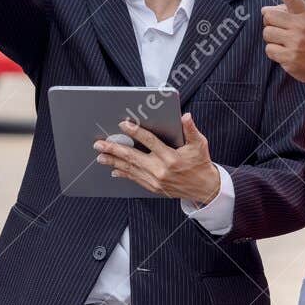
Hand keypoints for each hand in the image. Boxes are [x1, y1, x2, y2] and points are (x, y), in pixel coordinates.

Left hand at [94, 112, 221, 205]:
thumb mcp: (200, 144)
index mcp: (171, 157)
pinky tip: (113, 170)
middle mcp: (161, 170)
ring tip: (100, 156)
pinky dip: (123, 174)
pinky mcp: (154, 188)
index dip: (135, 132)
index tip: (123, 124)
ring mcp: (155, 181)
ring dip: (113, 162)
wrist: (204, 188)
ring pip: (130, 169)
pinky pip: (135, 179)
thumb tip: (185, 116)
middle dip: (114, 149)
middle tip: (99, 143)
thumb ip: (191, 130)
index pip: (149, 141)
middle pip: (132, 157)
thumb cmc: (200, 163)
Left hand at [262, 0, 304, 86]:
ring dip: (272, 37)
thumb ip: (292, 13)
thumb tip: (265, 10)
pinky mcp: (289, 58)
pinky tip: (286, 54)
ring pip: (266, 33)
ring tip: (285, 42)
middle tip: (280, 28)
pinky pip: (269, 50)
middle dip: (270, 22)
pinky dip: (274, 52)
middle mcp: (301, 27)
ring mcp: (295, 43)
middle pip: (269, 16)